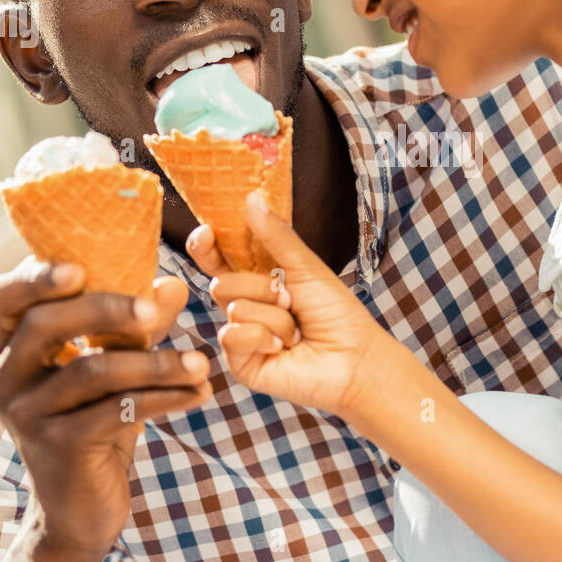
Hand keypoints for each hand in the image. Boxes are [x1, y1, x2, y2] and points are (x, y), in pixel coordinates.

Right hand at [0, 260, 211, 561]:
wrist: (79, 511)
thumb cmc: (94, 426)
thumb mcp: (112, 370)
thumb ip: (137, 327)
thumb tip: (173, 284)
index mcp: (9, 352)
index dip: (31, 277)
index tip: (80, 266)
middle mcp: (6, 380)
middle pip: (45, 324)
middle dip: (105, 308)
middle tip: (158, 311)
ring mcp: (28, 416)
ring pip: (92, 370)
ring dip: (156, 362)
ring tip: (200, 363)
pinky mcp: (60, 447)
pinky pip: (117, 410)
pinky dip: (165, 397)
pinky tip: (199, 393)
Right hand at [185, 192, 403, 416]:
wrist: (354, 358)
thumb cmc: (336, 313)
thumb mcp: (306, 267)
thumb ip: (276, 236)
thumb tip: (251, 198)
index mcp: (257, 280)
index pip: (218, 259)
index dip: (207, 245)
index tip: (207, 231)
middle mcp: (244, 306)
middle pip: (221, 283)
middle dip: (262, 288)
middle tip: (290, 300)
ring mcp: (240, 336)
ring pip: (233, 308)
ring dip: (274, 317)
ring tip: (297, 330)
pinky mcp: (241, 363)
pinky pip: (233, 337)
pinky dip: (264, 338)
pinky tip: (283, 349)